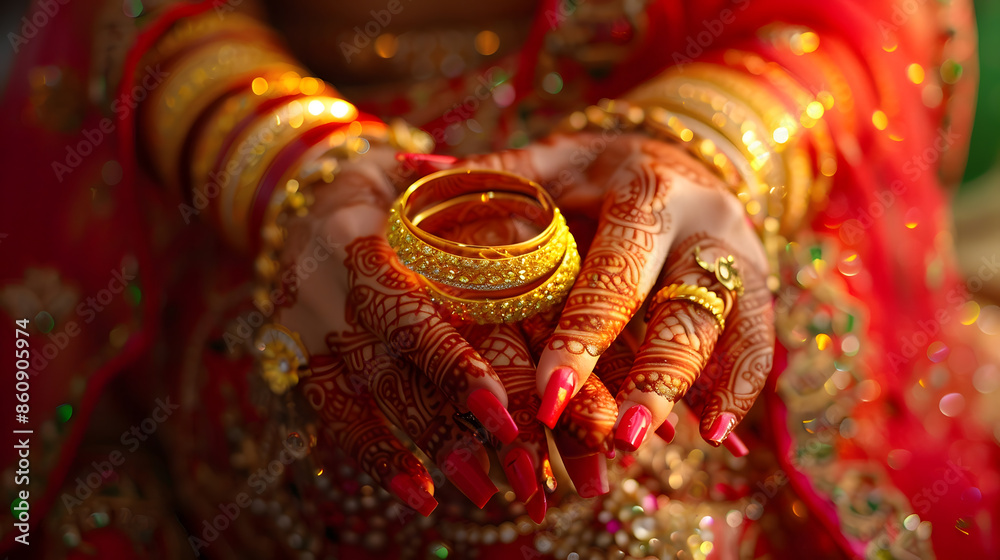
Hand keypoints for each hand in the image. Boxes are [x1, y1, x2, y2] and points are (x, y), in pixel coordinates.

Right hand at [274, 145, 520, 510]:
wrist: (306, 193)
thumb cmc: (391, 187)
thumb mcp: (421, 179)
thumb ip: (466, 205)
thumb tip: (540, 232)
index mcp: (348, 236)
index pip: (399, 308)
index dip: (447, 361)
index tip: (501, 407)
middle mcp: (316, 289)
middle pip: (383, 369)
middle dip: (447, 423)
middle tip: (510, 464)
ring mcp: (300, 329)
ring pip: (361, 401)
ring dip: (422, 448)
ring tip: (480, 491)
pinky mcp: (295, 360)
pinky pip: (331, 417)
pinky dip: (377, 458)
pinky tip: (422, 492)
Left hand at [410, 131, 774, 457]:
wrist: (682, 158)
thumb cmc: (598, 171)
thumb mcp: (554, 162)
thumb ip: (495, 173)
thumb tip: (409, 172)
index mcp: (646, 189)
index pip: (616, 267)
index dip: (586, 331)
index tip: (549, 392)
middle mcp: (703, 223)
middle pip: (682, 305)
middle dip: (650, 376)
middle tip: (615, 437)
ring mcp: (738, 257)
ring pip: (725, 330)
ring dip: (692, 390)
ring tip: (653, 444)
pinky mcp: (757, 289)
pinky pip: (759, 341)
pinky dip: (740, 386)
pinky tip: (714, 433)